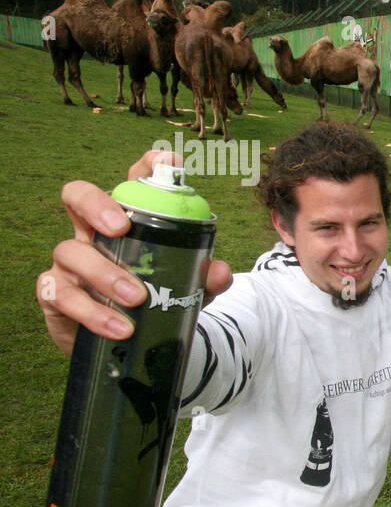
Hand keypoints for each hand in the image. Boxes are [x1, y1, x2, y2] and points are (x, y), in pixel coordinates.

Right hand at [37, 150, 232, 356]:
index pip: (132, 182)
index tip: (170, 161)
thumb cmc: (154, 302)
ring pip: (71, 251)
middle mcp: (91, 233)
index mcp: (127, 222)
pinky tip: (117, 327)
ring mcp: (69, 262)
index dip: (148, 166)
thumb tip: (218, 271)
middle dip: (96, 204)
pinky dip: (91, 312)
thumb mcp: (185, 291)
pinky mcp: (55, 295)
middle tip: (121, 228)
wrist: (125, 345)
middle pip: (78, 196)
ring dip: (105, 274)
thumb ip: (203, 280)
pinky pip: (60, 295)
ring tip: (137, 298)